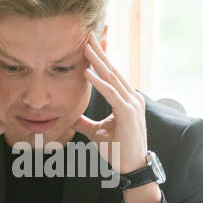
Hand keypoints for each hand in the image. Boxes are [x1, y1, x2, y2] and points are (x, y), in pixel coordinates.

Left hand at [74, 34, 147, 174]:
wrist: (132, 168)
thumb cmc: (118, 151)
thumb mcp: (97, 133)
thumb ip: (85, 123)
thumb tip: (71, 117)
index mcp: (127, 100)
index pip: (111, 75)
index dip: (100, 59)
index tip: (88, 44)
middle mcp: (132, 98)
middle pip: (112, 70)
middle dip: (98, 52)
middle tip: (87, 35)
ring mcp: (132, 104)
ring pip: (112, 78)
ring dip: (97, 62)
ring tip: (84, 47)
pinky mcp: (128, 113)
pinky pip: (111, 94)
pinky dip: (99, 83)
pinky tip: (87, 73)